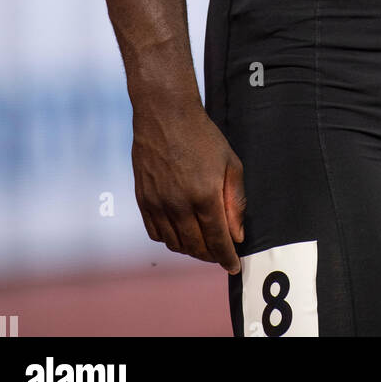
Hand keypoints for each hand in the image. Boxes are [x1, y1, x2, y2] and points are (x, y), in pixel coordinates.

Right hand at [132, 100, 245, 273]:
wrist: (165, 115)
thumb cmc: (202, 136)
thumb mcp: (231, 163)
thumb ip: (235, 201)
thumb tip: (237, 234)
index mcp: (204, 196)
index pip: (217, 241)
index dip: (227, 258)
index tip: (234, 266)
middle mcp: (179, 205)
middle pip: (196, 247)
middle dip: (211, 255)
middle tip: (220, 253)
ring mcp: (158, 204)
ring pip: (175, 244)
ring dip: (191, 249)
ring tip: (202, 242)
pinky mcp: (143, 200)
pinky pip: (156, 233)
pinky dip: (170, 239)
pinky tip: (180, 231)